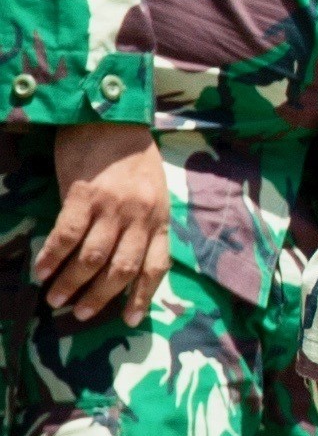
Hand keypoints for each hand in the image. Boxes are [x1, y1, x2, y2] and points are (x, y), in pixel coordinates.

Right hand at [33, 122, 168, 324]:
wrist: (110, 116)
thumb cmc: (130, 155)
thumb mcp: (152, 191)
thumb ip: (144, 222)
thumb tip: (128, 257)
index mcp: (160, 217)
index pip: (156, 266)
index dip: (141, 296)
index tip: (128, 319)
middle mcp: (140, 216)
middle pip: (122, 268)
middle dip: (102, 296)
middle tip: (81, 313)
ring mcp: (112, 206)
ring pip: (93, 257)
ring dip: (73, 282)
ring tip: (56, 299)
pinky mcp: (83, 194)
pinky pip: (66, 235)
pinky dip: (53, 257)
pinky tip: (40, 271)